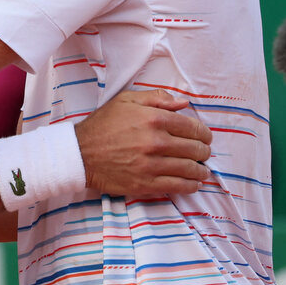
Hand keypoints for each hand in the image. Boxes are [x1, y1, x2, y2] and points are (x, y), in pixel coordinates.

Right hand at [74, 89, 211, 195]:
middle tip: (203, 153)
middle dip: (204, 151)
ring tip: (202, 170)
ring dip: (201, 170)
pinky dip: (191, 185)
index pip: (192, 127)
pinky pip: (178, 186)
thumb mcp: (126, 100)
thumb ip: (157, 98)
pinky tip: (193, 183)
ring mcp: (151, 165)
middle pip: (195, 149)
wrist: (80, 153)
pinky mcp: (146, 184)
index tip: (205, 137)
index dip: (203, 133)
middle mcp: (155, 141)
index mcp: (153, 118)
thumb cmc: (103, 124)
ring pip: (190, 169)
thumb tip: (183, 103)